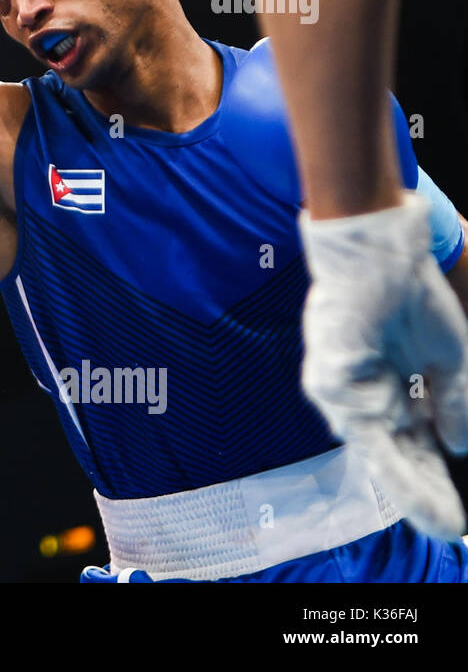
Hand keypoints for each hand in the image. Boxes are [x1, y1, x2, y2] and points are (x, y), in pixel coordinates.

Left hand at [300, 193, 467, 539]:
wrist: (381, 255)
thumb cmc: (411, 298)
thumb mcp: (449, 357)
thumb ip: (453, 402)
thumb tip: (458, 445)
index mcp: (392, 391)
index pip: (415, 446)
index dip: (435, 479)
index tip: (457, 516)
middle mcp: (365, 397)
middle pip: (397, 456)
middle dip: (425, 493)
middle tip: (451, 528)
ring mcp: (345, 392)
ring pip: (379, 452)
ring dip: (411, 487)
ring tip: (443, 521)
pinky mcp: (330, 381)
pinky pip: (363, 430)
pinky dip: (389, 459)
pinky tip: (417, 483)